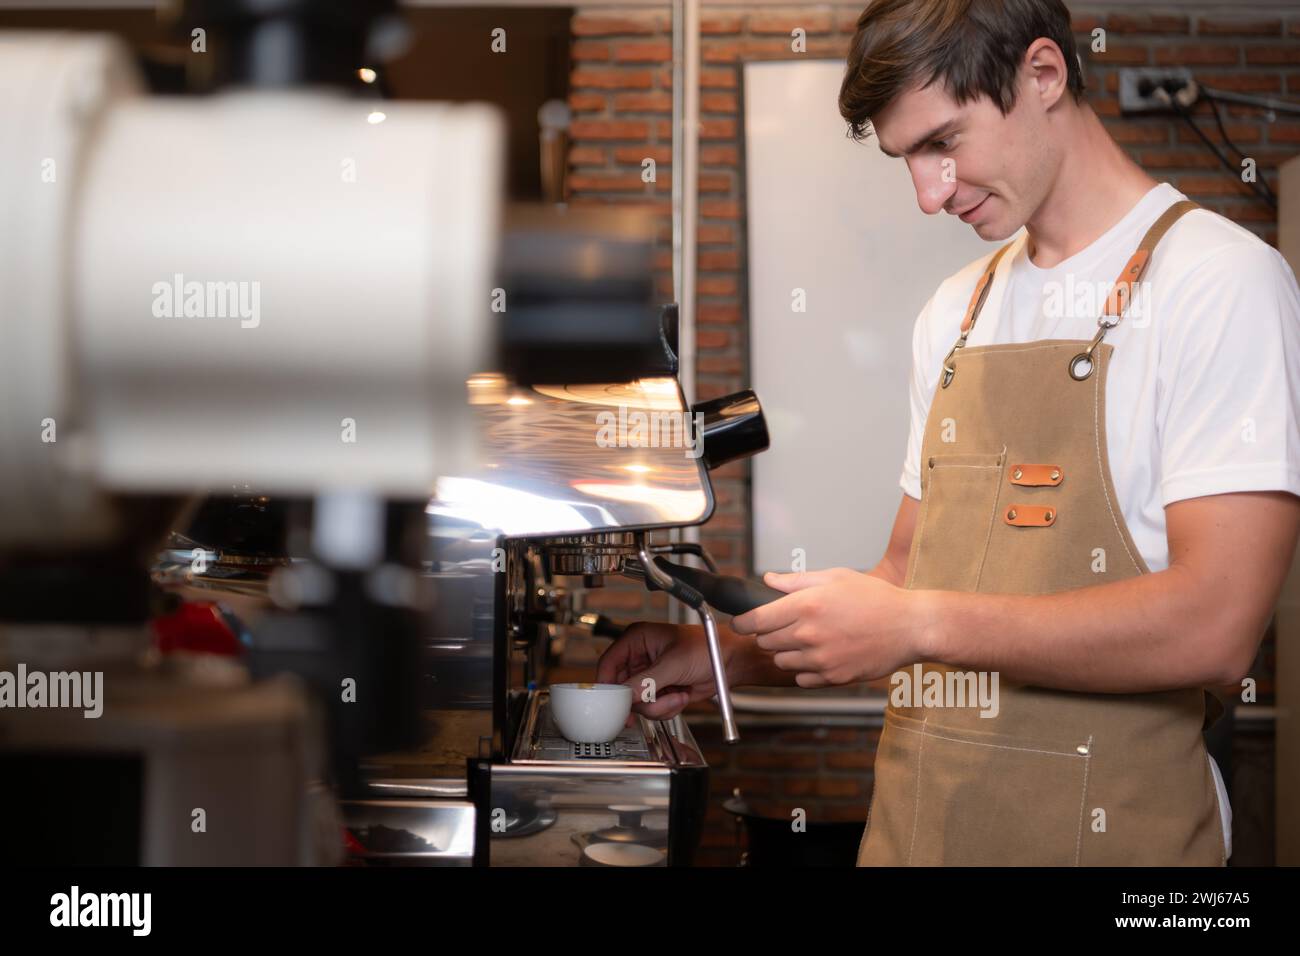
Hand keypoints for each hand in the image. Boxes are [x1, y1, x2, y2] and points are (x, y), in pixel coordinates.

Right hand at [595, 621, 749, 721]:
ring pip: (637, 703)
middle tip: (655, 701)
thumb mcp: (675, 663)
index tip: (614, 701)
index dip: (608, 684)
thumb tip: (628, 695)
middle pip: (622, 689)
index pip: (609, 663)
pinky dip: (666, 708)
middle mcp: (640, 658)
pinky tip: (681, 697)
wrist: (729, 662)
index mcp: (637, 640)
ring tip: (677, 695)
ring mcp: (649, 676)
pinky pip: (651, 709)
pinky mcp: (659, 691)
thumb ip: (649, 680)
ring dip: (658, 705)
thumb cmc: (707, 648)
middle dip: (641, 700)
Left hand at [730, 568, 932, 687]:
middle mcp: (809, 634)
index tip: (740, 623)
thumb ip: (796, 581)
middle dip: (769, 633)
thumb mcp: (835, 578)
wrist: (910, 627)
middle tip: (787, 625)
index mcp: (806, 605)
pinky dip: (806, 670)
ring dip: (787, 652)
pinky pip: (802, 679)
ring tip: (809, 639)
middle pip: (765, 641)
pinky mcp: (833, 678)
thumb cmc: (876, 599)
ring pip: (782, 661)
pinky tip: (822, 655)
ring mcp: (820, 659)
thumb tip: (769, 580)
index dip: (742, 622)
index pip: (756, 620)